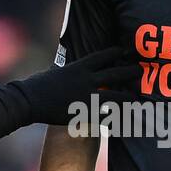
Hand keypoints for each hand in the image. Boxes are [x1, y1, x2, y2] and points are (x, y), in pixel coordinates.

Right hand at [15, 47, 137, 124]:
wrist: (29, 100)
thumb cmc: (39, 84)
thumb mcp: (56, 71)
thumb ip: (68, 69)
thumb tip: (69, 64)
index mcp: (79, 67)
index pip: (102, 56)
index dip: (116, 52)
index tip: (125, 50)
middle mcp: (86, 80)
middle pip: (115, 74)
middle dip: (130, 72)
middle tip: (141, 71)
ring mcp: (86, 97)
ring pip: (115, 96)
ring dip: (128, 97)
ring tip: (138, 98)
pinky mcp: (84, 113)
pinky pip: (104, 116)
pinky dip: (115, 118)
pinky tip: (124, 120)